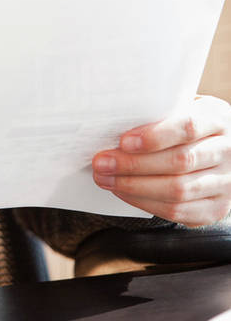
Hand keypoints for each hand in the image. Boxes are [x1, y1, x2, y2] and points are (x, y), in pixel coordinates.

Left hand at [92, 94, 230, 226]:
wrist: (216, 150)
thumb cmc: (185, 125)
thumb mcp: (179, 110)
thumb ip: (156, 113)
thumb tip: (110, 121)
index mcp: (217, 119)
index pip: (188, 127)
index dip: (155, 136)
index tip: (123, 141)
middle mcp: (227, 152)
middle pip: (180, 162)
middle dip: (134, 164)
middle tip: (102, 162)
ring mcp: (225, 183)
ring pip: (178, 190)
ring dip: (135, 186)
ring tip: (106, 178)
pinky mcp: (216, 208)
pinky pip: (179, 211)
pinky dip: (146, 202)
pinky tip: (123, 192)